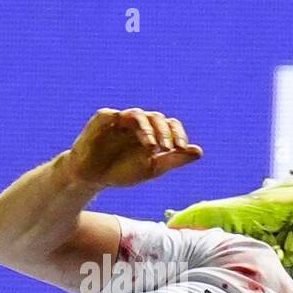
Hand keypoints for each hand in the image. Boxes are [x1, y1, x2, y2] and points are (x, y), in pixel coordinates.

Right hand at [61, 108, 202, 188]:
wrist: (93, 178)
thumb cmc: (122, 171)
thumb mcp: (151, 169)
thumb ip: (174, 160)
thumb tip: (199, 152)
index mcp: (152, 132)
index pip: (169, 125)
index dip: (178, 134)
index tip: (181, 148)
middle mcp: (137, 123)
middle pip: (156, 118)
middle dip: (164, 132)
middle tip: (168, 148)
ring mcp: (119, 120)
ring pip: (137, 115)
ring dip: (147, 128)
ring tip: (152, 145)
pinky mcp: (100, 121)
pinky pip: (109, 114)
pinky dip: (116, 117)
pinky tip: (122, 126)